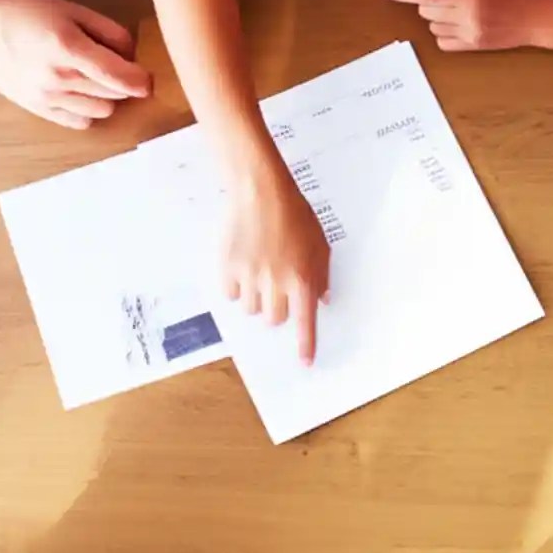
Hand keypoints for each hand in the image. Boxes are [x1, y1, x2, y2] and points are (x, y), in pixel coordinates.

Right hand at [0, 0, 150, 128]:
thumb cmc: (26, 12)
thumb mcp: (70, 8)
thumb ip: (107, 31)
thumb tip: (132, 54)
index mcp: (67, 47)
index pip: (118, 76)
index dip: (141, 80)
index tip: (148, 79)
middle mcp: (58, 78)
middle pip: (114, 94)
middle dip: (124, 82)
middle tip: (116, 66)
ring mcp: (48, 98)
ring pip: (101, 111)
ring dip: (107, 97)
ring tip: (94, 77)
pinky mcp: (39, 109)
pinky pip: (80, 122)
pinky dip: (88, 111)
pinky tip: (80, 92)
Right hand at [224, 167, 330, 365]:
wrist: (260, 190)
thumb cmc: (293, 213)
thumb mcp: (320, 242)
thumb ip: (322, 274)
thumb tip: (322, 300)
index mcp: (303, 277)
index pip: (306, 322)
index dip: (305, 345)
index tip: (305, 362)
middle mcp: (277, 281)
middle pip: (275, 319)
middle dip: (278, 309)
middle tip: (277, 290)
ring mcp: (251, 276)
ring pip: (252, 309)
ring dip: (257, 299)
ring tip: (260, 272)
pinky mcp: (229, 268)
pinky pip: (232, 294)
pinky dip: (237, 287)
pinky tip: (243, 267)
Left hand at [379, 0, 550, 51]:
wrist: (540, 18)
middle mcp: (466, 18)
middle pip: (426, 10)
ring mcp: (468, 35)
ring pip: (432, 25)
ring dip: (439, 14)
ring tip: (464, 7)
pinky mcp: (472, 47)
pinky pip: (442, 41)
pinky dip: (444, 30)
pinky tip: (461, 22)